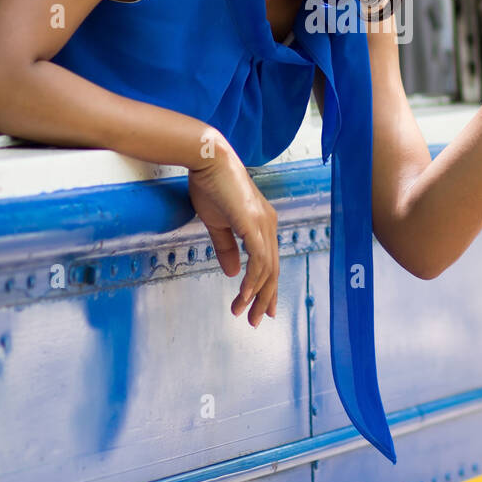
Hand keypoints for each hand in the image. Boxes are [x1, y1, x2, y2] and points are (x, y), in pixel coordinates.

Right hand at [188, 143, 278, 327]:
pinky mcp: (253, 223)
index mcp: (262, 224)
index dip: (267, 288)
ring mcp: (264, 224)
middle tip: (255, 321)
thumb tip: (234, 273)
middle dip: (265, 299)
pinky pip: (258, 259)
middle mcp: (269, 225)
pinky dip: (253, 280)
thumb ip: (226, 248)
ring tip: (243, 313)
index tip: (260, 309)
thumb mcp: (217, 223)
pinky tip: (244, 295)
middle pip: (273, 270)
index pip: (270, 263)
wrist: (207, 159)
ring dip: (256, 294)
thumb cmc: (210, 186)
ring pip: (268, 269)